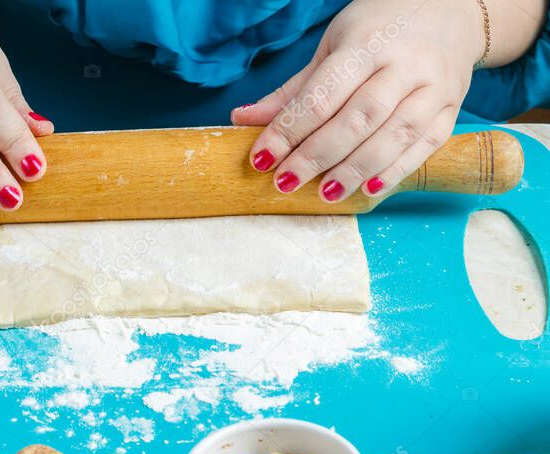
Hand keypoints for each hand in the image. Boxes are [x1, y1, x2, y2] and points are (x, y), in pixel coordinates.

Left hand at [231, 0, 485, 201]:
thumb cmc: (379, 29)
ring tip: (325, 194)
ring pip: (394, 135)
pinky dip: (396, 171)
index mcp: (366, 44)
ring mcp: (433, 86)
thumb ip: (292, 90)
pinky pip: (425, 144)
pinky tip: (368, 190)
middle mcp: (404, 64)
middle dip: (317, 155)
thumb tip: (242, 120)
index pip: (321, 95)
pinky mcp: (452, 107)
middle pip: (358, 118)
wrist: (450, 8)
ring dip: (356, 169)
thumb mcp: (332, 46)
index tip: (261, 158)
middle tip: (286, 182)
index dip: (288, 130)